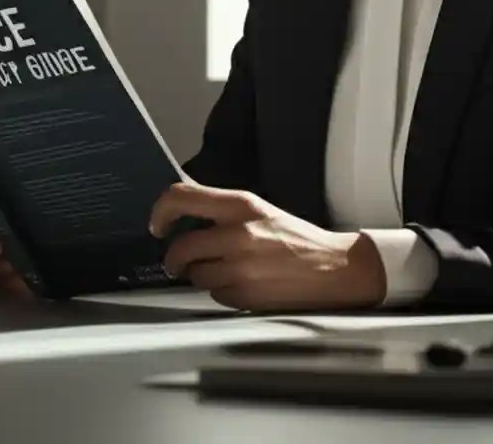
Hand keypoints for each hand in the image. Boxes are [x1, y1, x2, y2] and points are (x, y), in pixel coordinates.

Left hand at [149, 181, 385, 310]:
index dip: (160, 212)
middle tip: (178, 262)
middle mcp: (238, 233)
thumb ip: (221, 211)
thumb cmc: (294, 237)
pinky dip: (221, 291)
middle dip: (174, 259)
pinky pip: (214, 295)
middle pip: (181, 247)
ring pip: (195, 275)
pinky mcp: (246, 295)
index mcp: (240, 205)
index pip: (181, 197)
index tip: (157, 226)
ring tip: (224, 271)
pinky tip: (242, 284)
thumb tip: (179, 215)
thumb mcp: (258, 210)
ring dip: (201, 276)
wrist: (335, 267)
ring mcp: (241, 267)